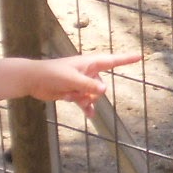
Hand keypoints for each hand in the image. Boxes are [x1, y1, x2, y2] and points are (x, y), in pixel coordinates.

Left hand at [26, 51, 143, 114]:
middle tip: (77, 91)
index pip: (112, 61)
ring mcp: (81, 83)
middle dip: (93, 92)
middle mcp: (87, 72)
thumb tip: (104, 91)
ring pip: (93, 95)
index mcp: (89, 63)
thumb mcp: (72, 80)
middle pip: (101, 85)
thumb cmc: (52, 74)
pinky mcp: (74, 92)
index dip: (126, 59)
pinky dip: (87, 107)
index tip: (140, 57)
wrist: (33, 80)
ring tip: (70, 96)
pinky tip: (90, 115)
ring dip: (85, 100)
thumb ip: (89, 86)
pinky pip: (86, 102)